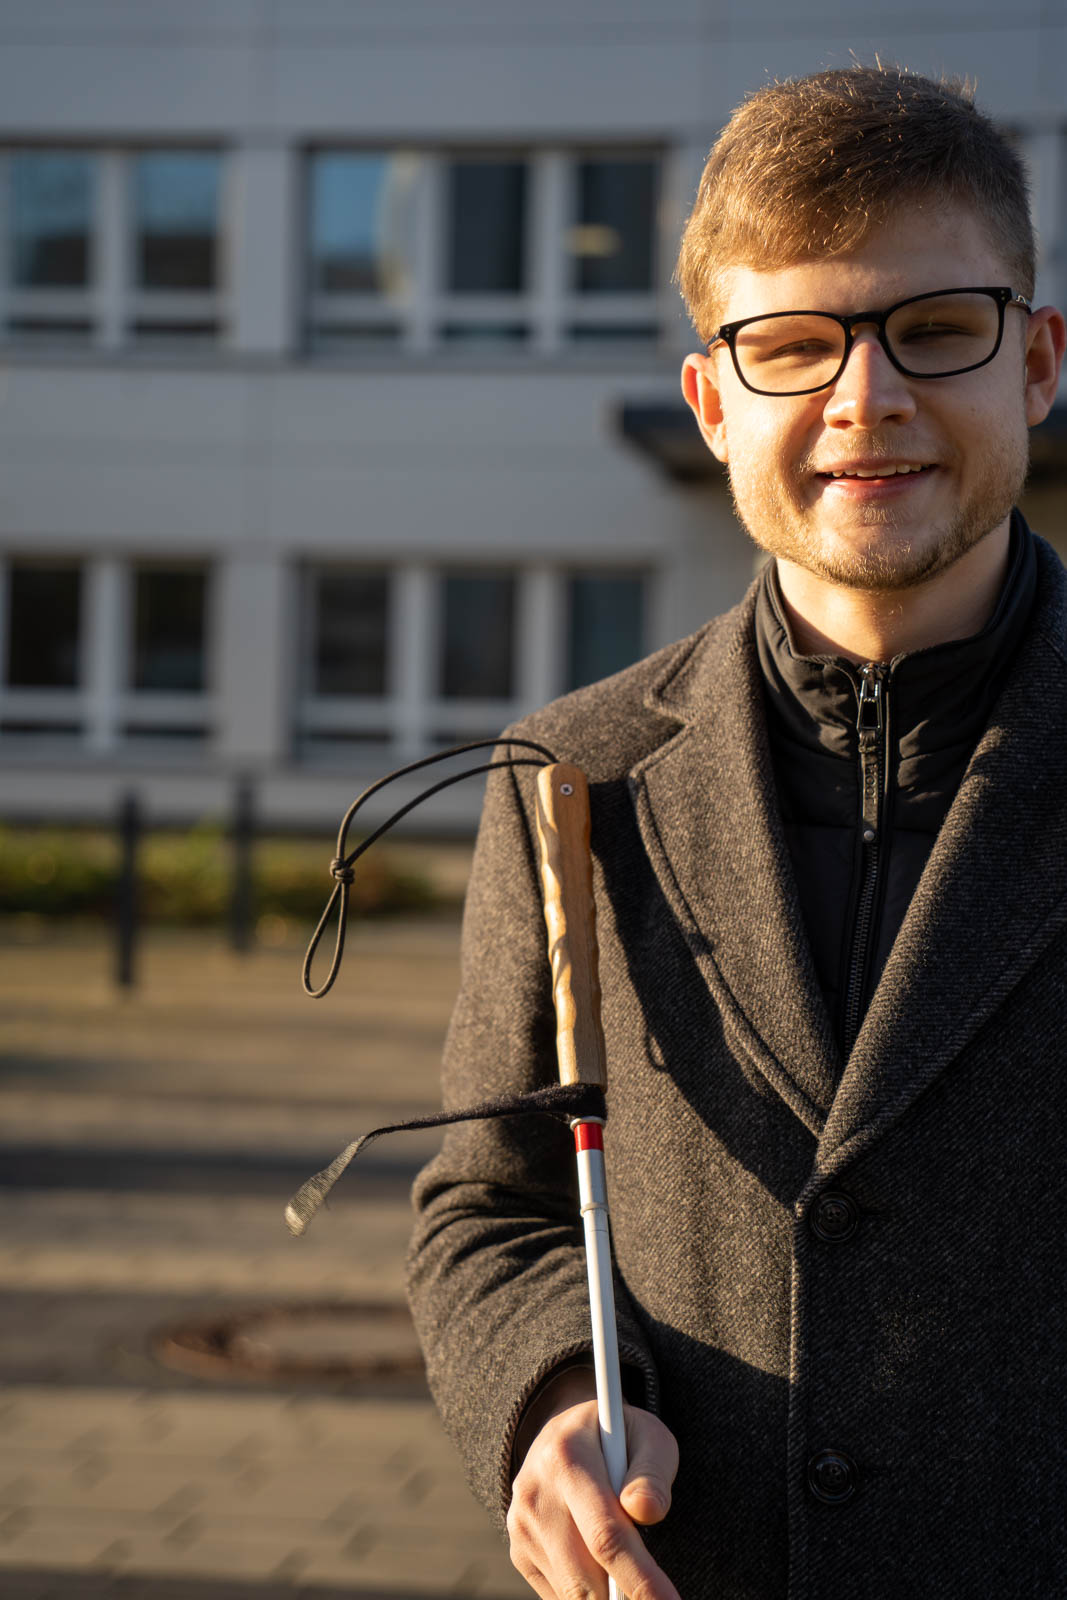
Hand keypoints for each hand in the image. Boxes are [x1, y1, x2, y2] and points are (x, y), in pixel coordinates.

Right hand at [507, 1370, 680, 1599]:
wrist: (565, 1435)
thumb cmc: (618, 1440)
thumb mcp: (646, 1436)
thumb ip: (652, 1472)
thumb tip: (648, 1511)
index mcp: (567, 1458)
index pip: (606, 1535)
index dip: (640, 1579)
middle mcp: (536, 1495)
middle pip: (584, 1578)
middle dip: (625, 1599)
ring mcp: (522, 1527)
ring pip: (571, 1593)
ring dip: (608, 1596)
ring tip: (632, 1578)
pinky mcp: (519, 1552)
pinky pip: (559, 1595)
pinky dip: (588, 1594)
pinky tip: (603, 1567)